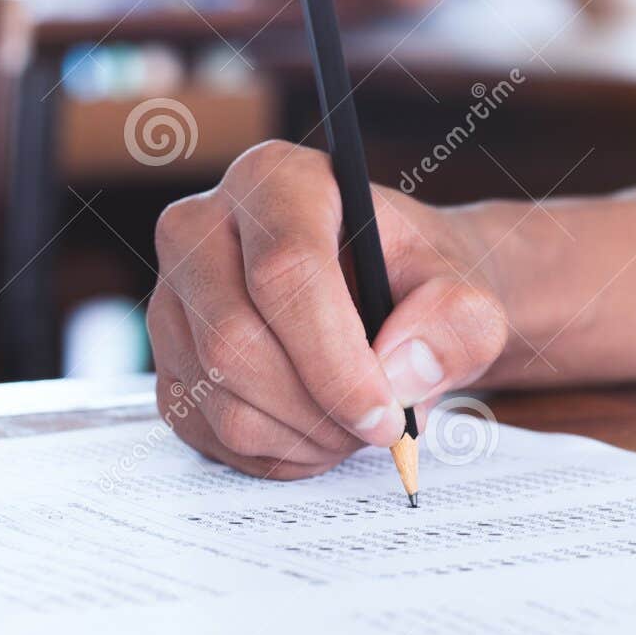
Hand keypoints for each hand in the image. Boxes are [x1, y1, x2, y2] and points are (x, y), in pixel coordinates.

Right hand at [147, 141, 507, 477]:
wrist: (396, 299)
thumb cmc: (422, 283)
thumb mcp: (467, 292)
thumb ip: (456, 323)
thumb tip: (400, 374)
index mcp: (278, 182)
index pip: (284, 273)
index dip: (335, 359)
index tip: (387, 415)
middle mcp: (203, 228)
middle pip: (235, 342)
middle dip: (320, 409)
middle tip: (383, 429)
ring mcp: (172, 297)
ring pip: (219, 398)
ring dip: (303, 436)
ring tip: (358, 422)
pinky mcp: (167, 360)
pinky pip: (207, 433)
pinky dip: (276, 452)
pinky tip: (321, 429)